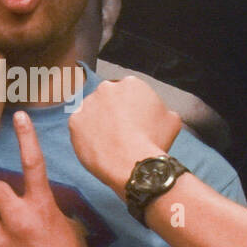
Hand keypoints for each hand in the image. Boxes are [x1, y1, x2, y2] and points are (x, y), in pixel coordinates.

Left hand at [0, 111, 101, 246]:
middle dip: (1, 196)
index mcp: (43, 206)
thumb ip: (48, 210)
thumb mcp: (69, 228)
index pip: (33, 163)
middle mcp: (19, 217)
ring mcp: (1, 238)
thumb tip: (35, 207)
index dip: (26, 137)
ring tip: (11, 239)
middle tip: (11, 210)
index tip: (19, 117)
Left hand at [69, 76, 181, 194]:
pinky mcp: (74, 121)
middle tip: (120, 131)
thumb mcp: (172, 120)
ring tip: (108, 142)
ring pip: (93, 112)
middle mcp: (107, 88)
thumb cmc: (154, 141)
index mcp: (131, 83)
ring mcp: (88, 103)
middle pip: (109, 99)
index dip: (132, 108)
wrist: (133, 163)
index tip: (134, 121)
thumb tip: (160, 112)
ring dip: (98, 122)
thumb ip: (162, 110)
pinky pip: (80, 127)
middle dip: (113, 112)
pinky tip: (98, 146)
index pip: (129, 92)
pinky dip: (86, 135)